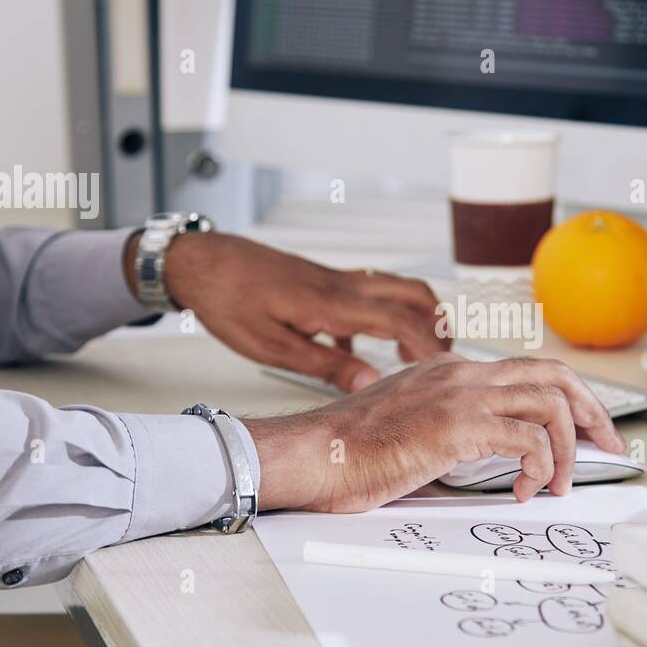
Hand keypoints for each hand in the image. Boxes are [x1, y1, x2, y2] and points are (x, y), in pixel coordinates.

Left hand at [125, 231, 447, 389]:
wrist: (202, 262)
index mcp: (334, 304)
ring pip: (395, 289)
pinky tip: (359, 345)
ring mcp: (335, 280)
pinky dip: (381, 316)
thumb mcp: (273, 347)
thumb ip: (326, 366)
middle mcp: (343, 286)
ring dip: (415, 316)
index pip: (402, 320)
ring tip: (415, 353)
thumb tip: (370, 384)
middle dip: (436, 325)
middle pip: (413, 295)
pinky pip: (369, 294)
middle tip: (442, 358)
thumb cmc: (229, 300)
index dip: (430, 346)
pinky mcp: (323, 282)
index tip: (444, 369)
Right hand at [242, 353, 624, 511]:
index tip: (590, 430)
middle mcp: (462, 373)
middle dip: (593, 413)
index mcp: (452, 370)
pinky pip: (527, 439)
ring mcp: (459, 394)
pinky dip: (538, 467)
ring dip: (566, 450)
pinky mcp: (455, 425)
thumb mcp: (414, 427)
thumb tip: (501, 452)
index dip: (573, 399)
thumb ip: (455, 427)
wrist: (312, 455)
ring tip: (554, 484)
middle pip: (556, 375)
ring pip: (550, 404)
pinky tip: (522, 490)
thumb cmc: (352, 452)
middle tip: (608, 447)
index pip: (532, 370)